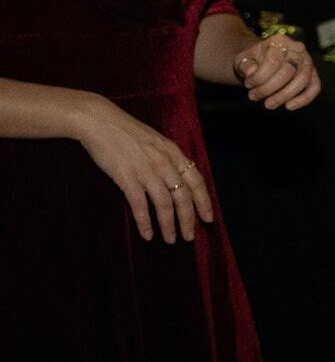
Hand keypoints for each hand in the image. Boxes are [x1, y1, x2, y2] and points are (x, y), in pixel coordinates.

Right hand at [72, 93, 213, 242]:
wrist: (99, 121)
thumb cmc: (126, 132)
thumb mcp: (156, 140)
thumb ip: (168, 158)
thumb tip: (178, 178)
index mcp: (173, 153)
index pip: (197, 181)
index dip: (204, 202)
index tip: (208, 218)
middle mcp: (164, 163)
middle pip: (183, 197)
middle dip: (188, 220)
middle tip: (189, 237)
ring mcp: (146, 170)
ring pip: (164, 204)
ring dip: (169, 225)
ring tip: (170, 240)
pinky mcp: (126, 177)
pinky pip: (140, 205)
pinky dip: (145, 222)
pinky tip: (147, 235)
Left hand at [232, 34, 320, 110]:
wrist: (263, 63)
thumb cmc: (253, 62)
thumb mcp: (243, 60)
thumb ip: (245, 64)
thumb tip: (251, 72)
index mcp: (280, 41)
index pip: (273, 61)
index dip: (259, 77)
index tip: (248, 85)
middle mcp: (298, 49)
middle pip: (288, 71)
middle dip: (268, 88)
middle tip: (253, 96)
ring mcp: (308, 62)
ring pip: (303, 80)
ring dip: (284, 96)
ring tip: (268, 104)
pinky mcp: (313, 75)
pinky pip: (315, 87)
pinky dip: (304, 99)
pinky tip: (288, 106)